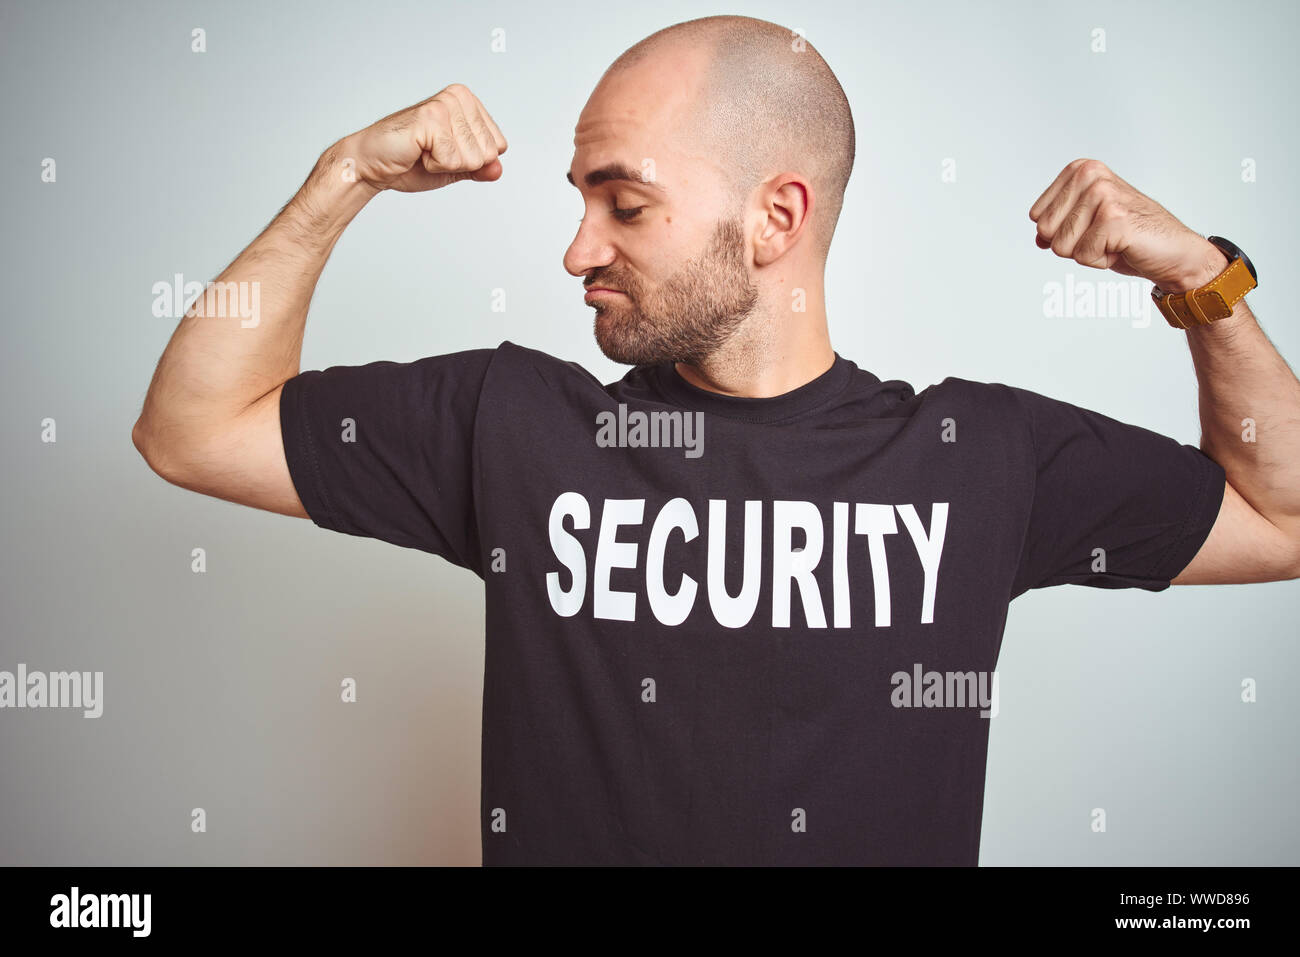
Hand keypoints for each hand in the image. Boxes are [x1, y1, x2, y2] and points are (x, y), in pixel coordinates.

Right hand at [343, 84, 507, 192]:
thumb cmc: (410, 162)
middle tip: (432, 152)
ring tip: (424, 150)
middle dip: (460, 164)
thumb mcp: (455, 167)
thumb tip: (498, 169)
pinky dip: (434, 165)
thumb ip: (480, 168)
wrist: (373, 165)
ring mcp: (445, 105)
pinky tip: (417, 151)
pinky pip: (452, 160)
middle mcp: (459, 97)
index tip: (446, 152)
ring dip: (445, 164)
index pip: (499, 146)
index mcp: (469, 103)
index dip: (473, 162)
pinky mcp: (431, 118)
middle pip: (488, 153)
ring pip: (472, 158)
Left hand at [1028, 158, 1221, 290]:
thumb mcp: (1087, 225)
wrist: (1174, 252)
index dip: (1061, 232)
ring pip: (1061, 246)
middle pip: (1046, 231)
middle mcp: (1091, 176)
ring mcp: (1103, 195)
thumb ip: (1058, 225)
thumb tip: (1039, 237)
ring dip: (1088, 252)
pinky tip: (1123, 247)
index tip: (1092, 226)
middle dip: (1072, 244)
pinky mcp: (1114, 219)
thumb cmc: (1132, 237)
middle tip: (1104, 236)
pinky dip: (1101, 261)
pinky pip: (1083, 256)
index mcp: (1081, 170)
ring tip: (1114, 241)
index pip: (1037, 216)